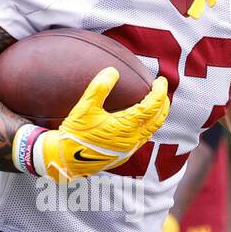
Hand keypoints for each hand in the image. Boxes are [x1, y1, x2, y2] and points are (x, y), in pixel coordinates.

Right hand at [36, 67, 168, 182]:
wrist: (67, 161)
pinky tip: (138, 122)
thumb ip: (99, 88)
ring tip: (154, 104)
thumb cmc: (75, 135)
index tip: (161, 80)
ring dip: (156, 116)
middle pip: (157, 120)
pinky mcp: (123, 155)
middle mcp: (132, 139)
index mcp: (126, 126)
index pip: (151, 106)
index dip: (159, 92)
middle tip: (161, 90)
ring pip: (151, 131)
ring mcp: (129, 149)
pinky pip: (142, 139)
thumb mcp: (85, 108)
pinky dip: (146, 127)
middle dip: (163, 104)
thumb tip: (113, 71)